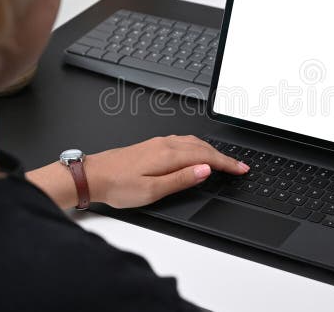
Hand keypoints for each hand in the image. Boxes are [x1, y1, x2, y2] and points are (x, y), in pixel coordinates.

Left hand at [86, 135, 249, 207]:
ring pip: (193, 142)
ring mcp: (158, 143)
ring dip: (211, 150)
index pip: (206, 157)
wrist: (93, 175)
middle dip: (223, 156)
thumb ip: (181, 180)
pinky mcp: (152, 145)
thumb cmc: (118, 186)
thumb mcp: (152, 191)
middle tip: (238, 166)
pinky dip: (197, 147)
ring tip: (222, 161)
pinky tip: (195, 152)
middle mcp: (165, 145)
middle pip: (203, 147)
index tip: (241, 169)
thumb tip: (205, 171)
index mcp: (169, 155)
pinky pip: (183, 141)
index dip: (227, 163)